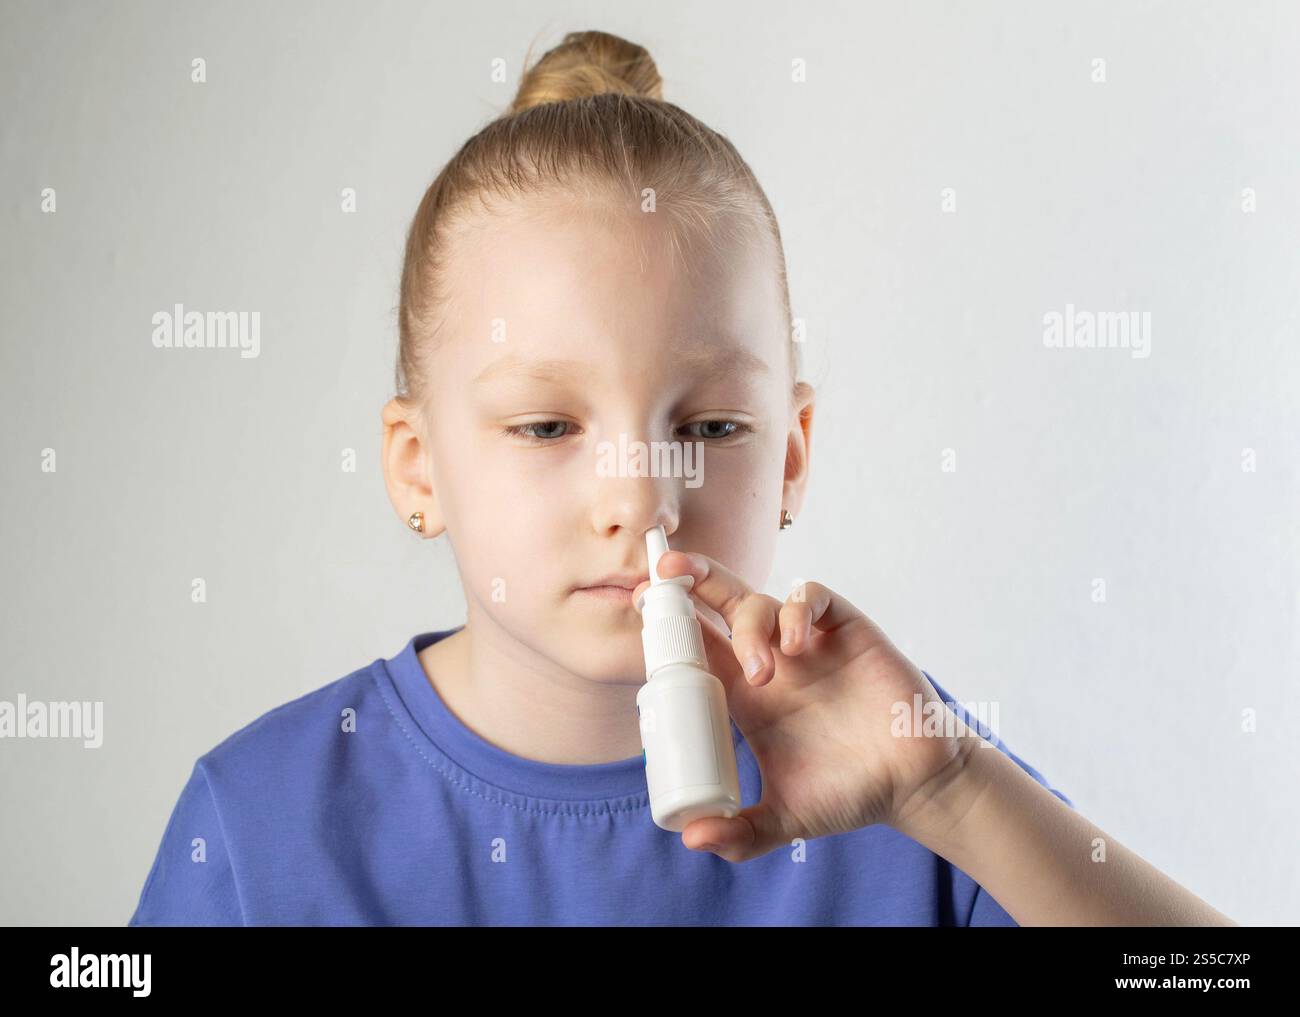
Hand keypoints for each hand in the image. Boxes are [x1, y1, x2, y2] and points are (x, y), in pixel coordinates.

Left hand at [631, 551, 976, 862]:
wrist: (913, 783)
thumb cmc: (849, 794)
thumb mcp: (786, 820)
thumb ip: (740, 834)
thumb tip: (691, 839)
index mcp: (745, 695)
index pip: (697, 646)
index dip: (668, 624)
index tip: (639, 606)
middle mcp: (770, 660)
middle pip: (719, 602)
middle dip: (690, 579)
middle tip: (664, 576)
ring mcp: (805, 642)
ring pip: (759, 601)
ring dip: (749, 625)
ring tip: (760, 670)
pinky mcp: (844, 629)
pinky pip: (811, 596)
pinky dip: (796, 608)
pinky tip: (796, 643)